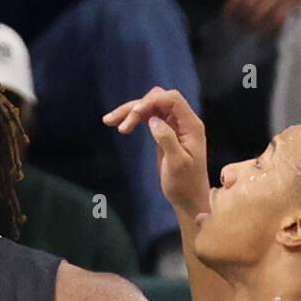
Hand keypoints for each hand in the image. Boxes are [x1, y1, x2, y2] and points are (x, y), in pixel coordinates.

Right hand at [104, 87, 209, 220]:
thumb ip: (167, 139)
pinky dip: (133, 118)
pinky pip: (147, 116)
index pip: (171, 99)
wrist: (188, 200)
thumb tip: (153, 120)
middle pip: (157, 99)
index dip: (151, 101)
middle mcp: (183, 121)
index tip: (135, 114)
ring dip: (130, 112)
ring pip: (149, 107)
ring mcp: (173, 125)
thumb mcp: (177, 164)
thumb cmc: (185, 184)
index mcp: (191, 126)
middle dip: (136, 106)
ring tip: (108, 121)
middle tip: (119, 123)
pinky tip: (120, 125)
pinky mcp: (164, 130)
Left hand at [223, 0, 300, 33]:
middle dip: (242, 17)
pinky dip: (271, 27)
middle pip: (249, 4)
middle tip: (239, 26)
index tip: (227, 16)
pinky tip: (266, 33)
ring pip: (263, 12)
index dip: (231, 6)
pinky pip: (279, 17)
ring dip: (254, 25)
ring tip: (251, 31)